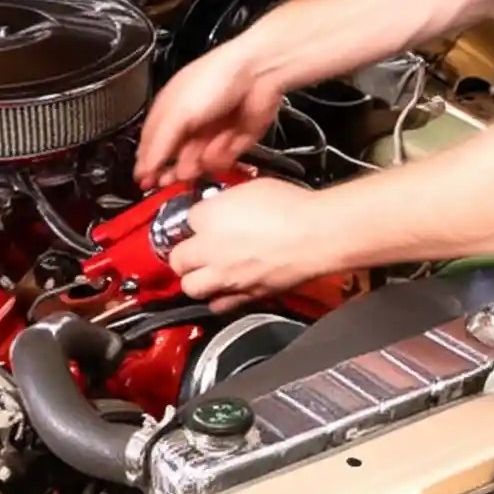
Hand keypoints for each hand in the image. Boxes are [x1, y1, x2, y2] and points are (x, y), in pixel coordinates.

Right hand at [134, 40, 282, 189]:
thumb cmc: (217, 76)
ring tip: (189, 170)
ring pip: (198, 161)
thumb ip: (160, 141)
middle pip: (175, 156)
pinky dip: (220, 156)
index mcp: (172, 108)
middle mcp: (192, 120)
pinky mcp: (234, 140)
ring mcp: (213, 131)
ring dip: (194, 166)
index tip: (142, 179)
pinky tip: (220, 145)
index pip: (153, 141)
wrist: (258, 73)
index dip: (147, 161)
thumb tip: (145, 165)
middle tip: (165, 183)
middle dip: (169, 170)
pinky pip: (222, 159)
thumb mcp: (178, 111)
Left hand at [168, 178, 326, 311]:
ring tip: (204, 274)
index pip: (185, 220)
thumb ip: (228, 202)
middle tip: (192, 252)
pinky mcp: (246, 295)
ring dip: (194, 281)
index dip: (193, 222)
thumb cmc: (291, 208)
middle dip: (182, 257)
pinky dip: (219, 299)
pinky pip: (219, 305)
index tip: (200, 221)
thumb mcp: (251, 189)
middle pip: (177, 260)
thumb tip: (222, 207)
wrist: (316, 234)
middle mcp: (210, 249)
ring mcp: (226, 276)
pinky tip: (226, 290)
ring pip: (190, 288)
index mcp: (208, 216)